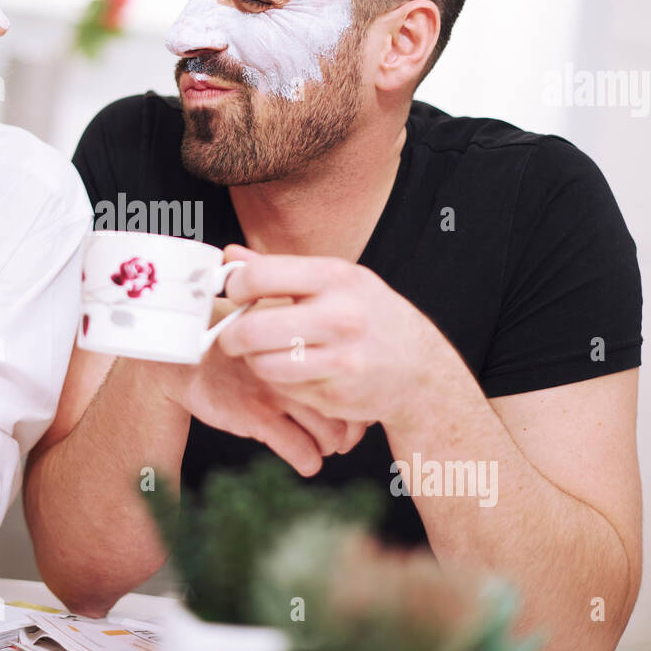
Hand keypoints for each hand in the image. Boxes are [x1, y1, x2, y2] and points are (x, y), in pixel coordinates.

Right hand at [153, 319, 366, 476]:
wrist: (185, 356)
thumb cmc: (237, 348)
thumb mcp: (275, 333)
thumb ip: (308, 349)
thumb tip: (351, 382)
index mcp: (306, 339)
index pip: (351, 378)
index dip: (356, 403)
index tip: (349, 416)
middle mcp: (297, 362)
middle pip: (347, 409)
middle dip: (346, 432)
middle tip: (337, 439)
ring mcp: (278, 389)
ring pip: (330, 435)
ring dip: (327, 448)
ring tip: (317, 447)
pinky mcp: (257, 415)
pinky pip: (302, 452)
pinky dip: (307, 461)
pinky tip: (302, 459)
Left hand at [217, 245, 451, 430]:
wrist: (420, 370)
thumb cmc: (371, 317)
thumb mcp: (337, 280)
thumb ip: (281, 269)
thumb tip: (230, 255)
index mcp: (337, 278)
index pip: (260, 276)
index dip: (235, 286)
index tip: (234, 293)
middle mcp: (340, 317)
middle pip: (253, 330)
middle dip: (230, 336)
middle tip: (232, 337)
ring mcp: (340, 360)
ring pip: (262, 365)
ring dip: (254, 361)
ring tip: (264, 353)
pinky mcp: (336, 395)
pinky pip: (283, 389)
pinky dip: (280, 382)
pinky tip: (296, 371)